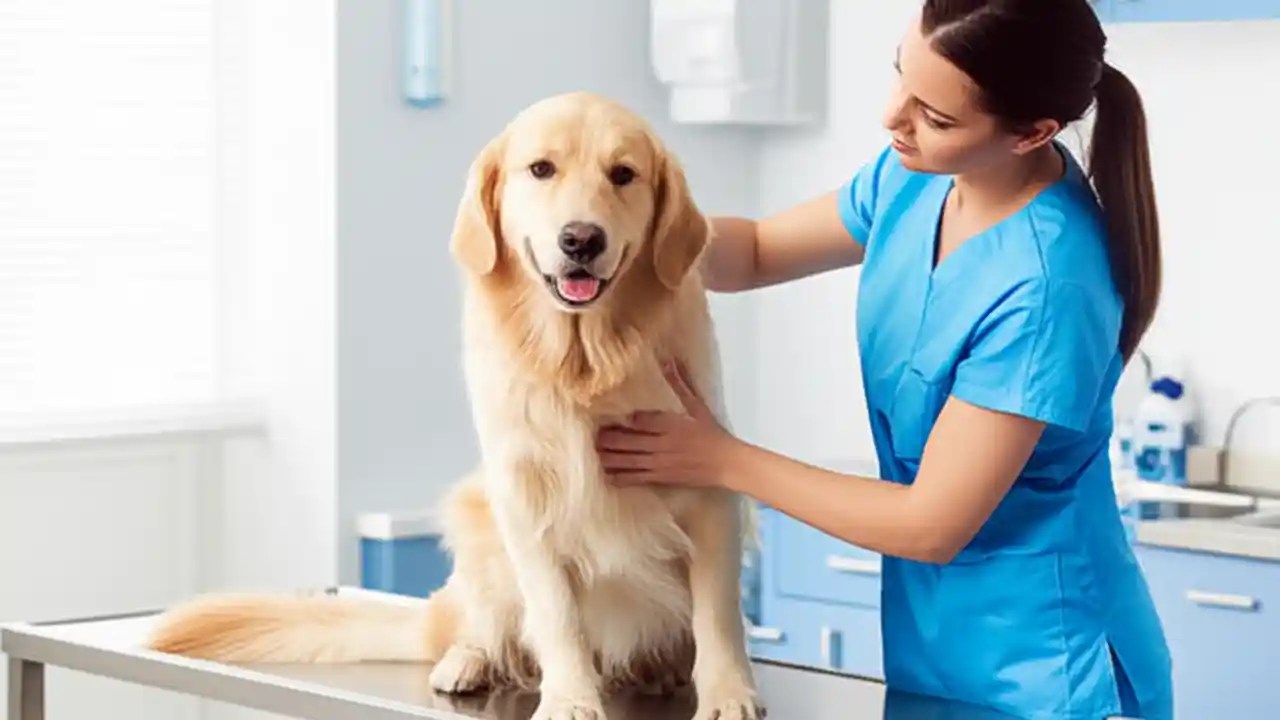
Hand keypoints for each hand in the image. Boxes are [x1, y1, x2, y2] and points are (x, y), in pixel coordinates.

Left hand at [596, 361, 741, 488]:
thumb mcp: (698, 406)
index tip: (604, 413)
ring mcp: (660, 463)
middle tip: (590, 435)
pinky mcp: (661, 477)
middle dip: (608, 439)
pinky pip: (636, 478)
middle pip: (629, 441)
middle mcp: (662, 444)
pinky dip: (620, 477)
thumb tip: (669, 361)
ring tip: (592, 453)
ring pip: (628, 461)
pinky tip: (607, 475)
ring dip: (609, 457)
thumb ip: (681, 385)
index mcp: (671, 424)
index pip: (640, 420)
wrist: (727, 464)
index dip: (622, 418)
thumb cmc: (712, 434)